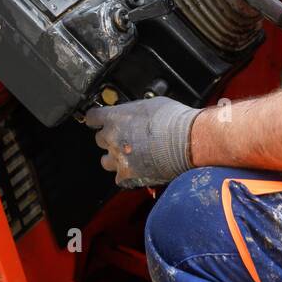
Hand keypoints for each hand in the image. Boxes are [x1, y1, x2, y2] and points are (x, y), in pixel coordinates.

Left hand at [84, 96, 199, 187]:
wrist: (188, 140)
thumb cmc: (174, 120)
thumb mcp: (150, 104)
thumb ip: (133, 111)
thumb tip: (131, 114)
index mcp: (116, 117)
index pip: (92, 117)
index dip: (97, 119)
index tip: (99, 121)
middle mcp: (112, 138)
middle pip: (99, 139)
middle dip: (110, 138)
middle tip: (126, 138)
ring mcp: (119, 158)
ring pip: (106, 161)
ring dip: (115, 158)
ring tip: (130, 156)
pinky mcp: (128, 175)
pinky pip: (120, 177)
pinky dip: (127, 174)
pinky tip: (139, 168)